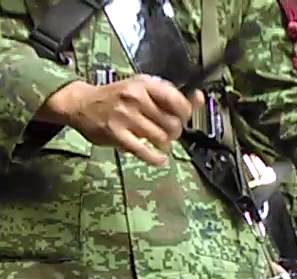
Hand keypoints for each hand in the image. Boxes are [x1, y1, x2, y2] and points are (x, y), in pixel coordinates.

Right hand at [37, 77, 195, 166]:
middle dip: (175, 132)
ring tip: (159, 142)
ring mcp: (125, 116)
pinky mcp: (116, 134)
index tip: (182, 118)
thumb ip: (171, 95)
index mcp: (144, 84)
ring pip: (161, 138)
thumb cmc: (116, 97)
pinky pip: (144, 151)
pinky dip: (155, 158)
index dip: (185, 114)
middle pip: (172, 123)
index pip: (178, 101)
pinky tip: (158, 158)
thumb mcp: (143, 88)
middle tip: (169, 132)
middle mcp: (135, 98)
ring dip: (165, 144)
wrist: (81, 103)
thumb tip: (199, 98)